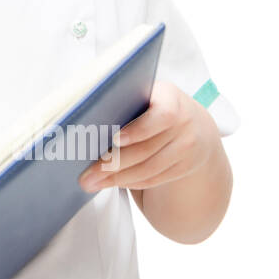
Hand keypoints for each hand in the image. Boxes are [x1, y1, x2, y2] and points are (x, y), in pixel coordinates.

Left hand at [78, 79, 219, 192]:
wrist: (194, 123)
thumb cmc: (153, 105)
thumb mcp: (146, 95)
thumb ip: (124, 102)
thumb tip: (84, 120)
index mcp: (170, 98)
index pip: (161, 116)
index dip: (138, 130)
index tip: (115, 140)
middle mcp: (184, 123)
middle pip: (147, 148)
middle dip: (114, 163)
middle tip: (87, 174)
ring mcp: (187, 147)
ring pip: (150, 168)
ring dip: (118, 178)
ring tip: (93, 183)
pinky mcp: (185, 167)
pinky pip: (155, 178)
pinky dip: (132, 182)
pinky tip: (112, 183)